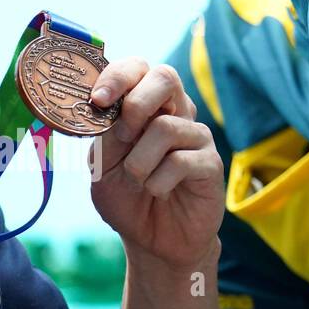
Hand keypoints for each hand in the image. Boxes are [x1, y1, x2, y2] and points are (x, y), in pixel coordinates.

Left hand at [87, 58, 224, 270]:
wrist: (153, 240)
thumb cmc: (128, 198)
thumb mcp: (104, 165)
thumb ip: (107, 134)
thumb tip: (105, 105)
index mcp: (146, 108)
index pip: (139, 68)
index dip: (118, 76)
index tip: (97, 100)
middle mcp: (176, 114)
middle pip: (165, 77)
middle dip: (137, 102)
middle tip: (124, 134)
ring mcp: (197, 136)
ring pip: (165, 127)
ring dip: (139, 163)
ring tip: (140, 181)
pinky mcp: (211, 162)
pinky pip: (180, 161)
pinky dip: (157, 182)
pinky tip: (160, 192)